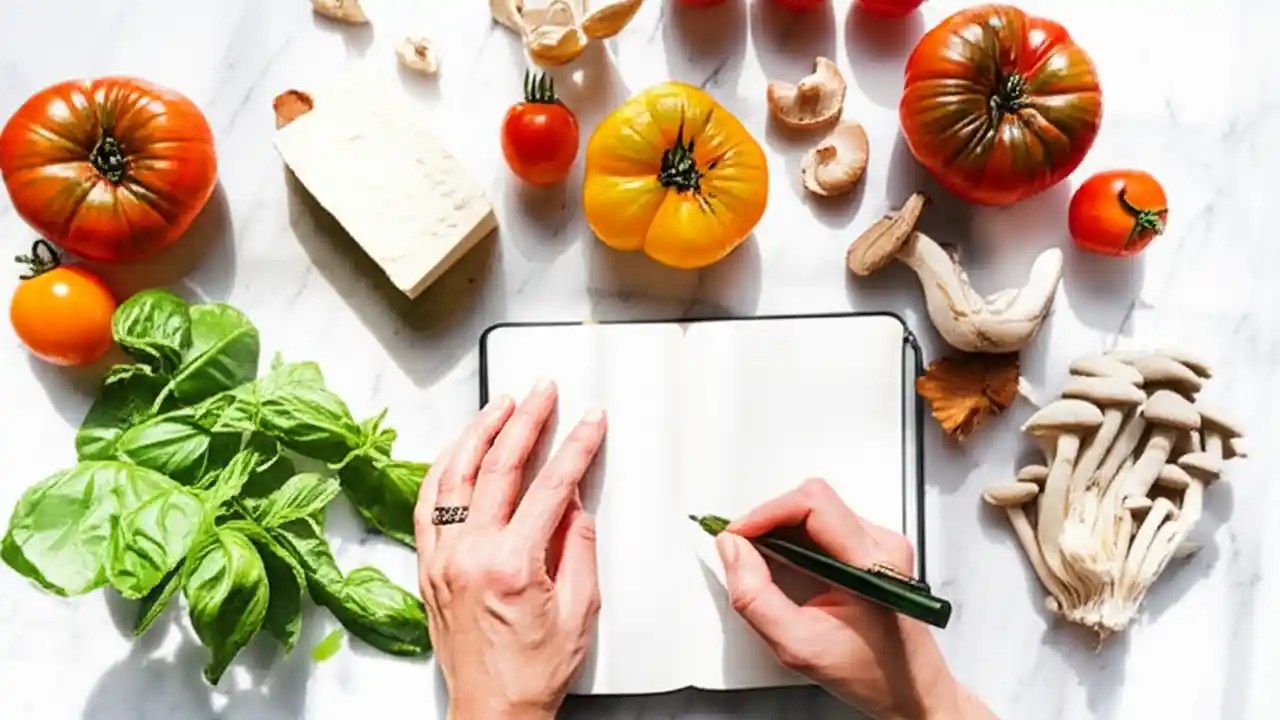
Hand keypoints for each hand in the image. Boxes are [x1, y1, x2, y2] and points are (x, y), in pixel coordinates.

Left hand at [414, 380, 606, 719]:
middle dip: (527, 421)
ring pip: (454, 475)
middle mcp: (469, 555)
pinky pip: (428, 502)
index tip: (589, 422)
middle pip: (499, 467)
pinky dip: (443, 468)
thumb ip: (576, 545)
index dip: (574, 447)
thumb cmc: (533, 671)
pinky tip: (458, 449)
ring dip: (479, 433)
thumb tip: (572, 500)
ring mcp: (442, 558)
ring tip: (500, 406)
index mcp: (511, 565)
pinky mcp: (428, 566)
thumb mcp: (580, 608)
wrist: (493, 709)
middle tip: (544, 393)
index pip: (549, 487)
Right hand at [717, 479, 992, 719]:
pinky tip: (787, 565)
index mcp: (871, 564)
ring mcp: (881, 544)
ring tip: (762, 560)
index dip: (767, 512)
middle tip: (742, 547)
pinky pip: (826, 525)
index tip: (738, 534)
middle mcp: (883, 545)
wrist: (910, 688)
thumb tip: (732, 550)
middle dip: (769, 520)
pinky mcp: (873, 549)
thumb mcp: (798, 646)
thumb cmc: (870, 674)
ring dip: (781, 529)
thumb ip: (756, 597)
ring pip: (817, 510)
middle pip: (814, 502)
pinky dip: (796, 538)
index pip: (815, 505)